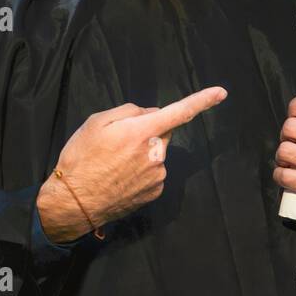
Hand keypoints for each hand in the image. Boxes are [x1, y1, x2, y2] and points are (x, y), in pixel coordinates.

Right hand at [37, 87, 228, 241]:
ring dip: (142, 154)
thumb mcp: (96, 122)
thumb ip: (129, 112)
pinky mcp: (154, 192)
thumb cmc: (81, 158)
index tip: (222, 92)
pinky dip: (141, 171)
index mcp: (141, 132)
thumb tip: (152, 113)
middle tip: (117, 142)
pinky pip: (153, 172)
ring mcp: (157, 175)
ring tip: (113, 163)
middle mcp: (155, 154)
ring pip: (157, 154)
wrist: (73, 203)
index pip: (179, 112)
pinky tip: (120, 177)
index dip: (202, 100)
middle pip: (161, 133)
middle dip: (147, 132)